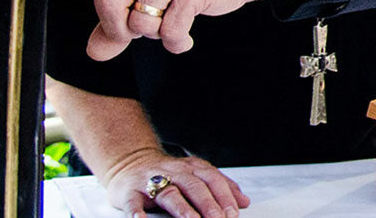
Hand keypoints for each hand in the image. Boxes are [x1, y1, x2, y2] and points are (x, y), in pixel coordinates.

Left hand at [50, 0, 314, 59]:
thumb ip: (114, 23)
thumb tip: (96, 52)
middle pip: (107, 4)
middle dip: (120, 28)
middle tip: (138, 29)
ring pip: (141, 24)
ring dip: (155, 34)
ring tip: (171, 19)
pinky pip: (170, 33)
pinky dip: (177, 43)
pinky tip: (185, 36)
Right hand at [104, 148, 248, 217]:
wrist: (131, 162)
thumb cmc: (168, 174)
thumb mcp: (197, 175)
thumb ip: (220, 187)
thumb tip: (244, 202)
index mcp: (193, 168)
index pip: (213, 180)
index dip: (224, 196)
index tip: (233, 212)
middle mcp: (175, 172)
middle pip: (194, 186)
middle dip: (208, 204)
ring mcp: (152, 181)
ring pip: (169, 193)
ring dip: (182, 208)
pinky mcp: (131, 191)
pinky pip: (133, 202)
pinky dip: (137, 212)